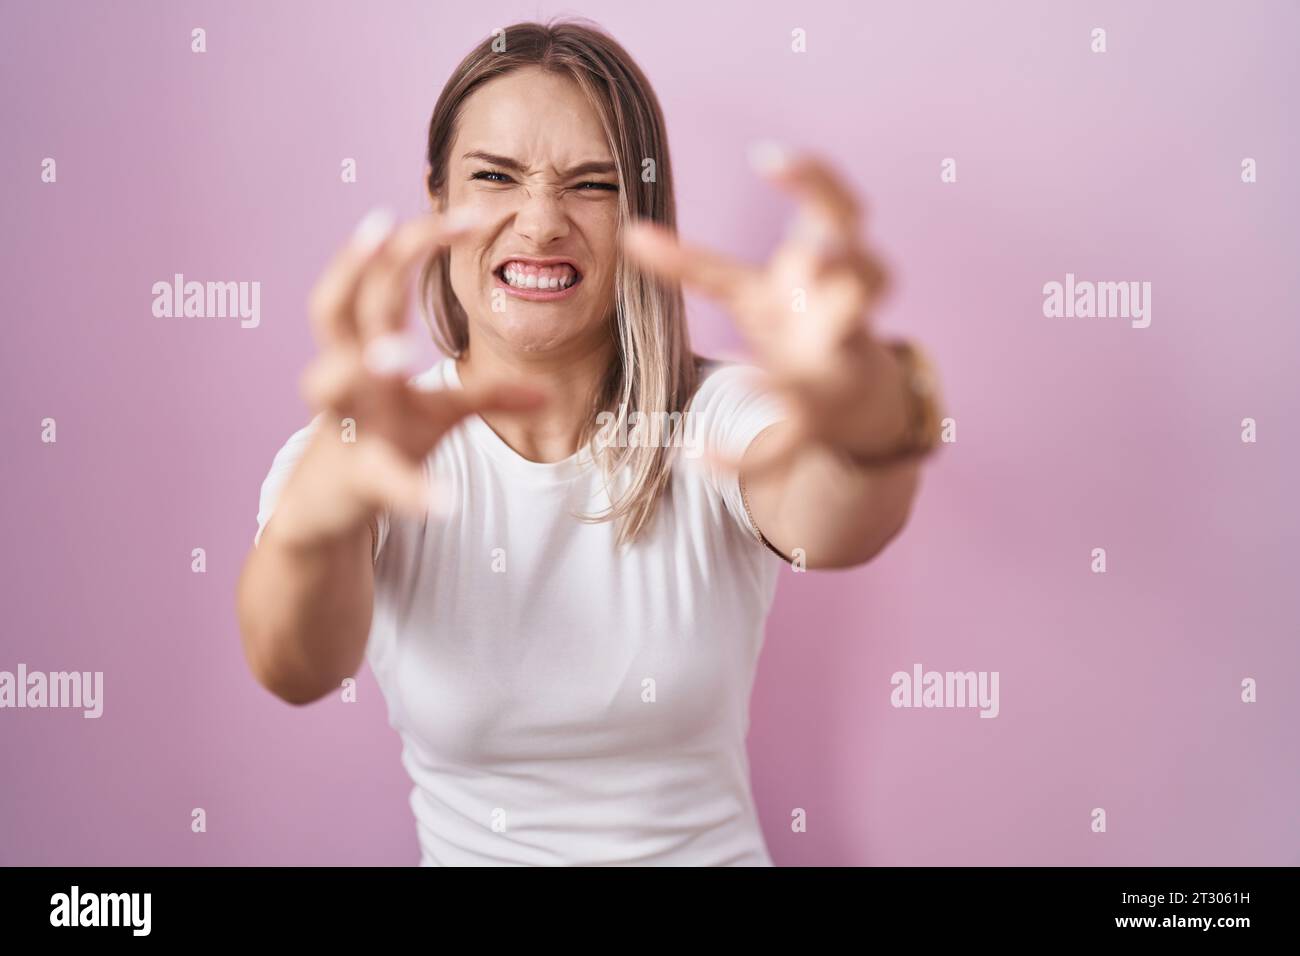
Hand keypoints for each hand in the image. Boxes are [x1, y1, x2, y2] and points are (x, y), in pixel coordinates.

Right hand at [265, 209, 545, 548]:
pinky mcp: (357, 477)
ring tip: (398, 353)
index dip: (413, 242)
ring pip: (329, 382)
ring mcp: (345, 424)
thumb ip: (488, 394)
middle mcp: (347, 376)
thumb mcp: (440, 412)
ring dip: (361, 364)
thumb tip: (545, 389)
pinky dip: (414, 489)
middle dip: (356, 267)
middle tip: (386, 226)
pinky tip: (444, 501)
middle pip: (338, 307)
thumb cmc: (384, 441)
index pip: (381, 279)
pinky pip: (383, 478)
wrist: (327, 509)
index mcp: (367, 348)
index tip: (471, 212)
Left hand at [622, 147, 903, 474]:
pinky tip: (694, 459)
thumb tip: (629, 233)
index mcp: (828, 270)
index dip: (811, 178)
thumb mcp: (752, 293)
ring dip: (817, 359)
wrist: (856, 405)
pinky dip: (744, 456)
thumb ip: (697, 266)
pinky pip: (789, 438)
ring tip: (764, 378)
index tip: (768, 157)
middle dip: (845, 261)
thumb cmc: (800, 327)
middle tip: (812, 260)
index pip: (835, 209)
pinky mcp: (823, 419)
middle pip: (870, 271)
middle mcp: (847, 309)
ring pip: (851, 352)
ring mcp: (842, 364)